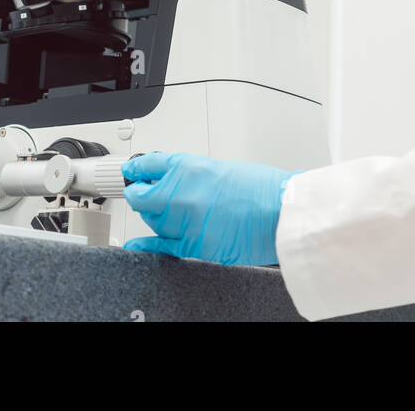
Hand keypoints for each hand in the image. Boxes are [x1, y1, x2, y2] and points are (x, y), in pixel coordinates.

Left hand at [121, 152, 298, 265]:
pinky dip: (145, 245)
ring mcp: (185, 221)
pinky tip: (136, 244)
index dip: (137, 171)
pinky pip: (161, 246)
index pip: (149, 166)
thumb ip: (194, 176)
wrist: (281, 212)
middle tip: (143, 194)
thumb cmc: (262, 189)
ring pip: (153, 220)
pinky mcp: (194, 245)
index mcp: (189, 168)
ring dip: (155, 217)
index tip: (133, 173)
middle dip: (141, 195)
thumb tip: (176, 182)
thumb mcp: (222, 168)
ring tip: (166, 213)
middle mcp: (181, 193)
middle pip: (144, 197)